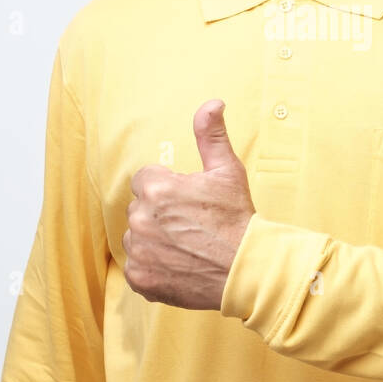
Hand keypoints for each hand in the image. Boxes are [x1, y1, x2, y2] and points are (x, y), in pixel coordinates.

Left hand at [123, 99, 255, 310]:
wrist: (245, 269)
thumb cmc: (236, 219)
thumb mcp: (227, 171)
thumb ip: (211, 135)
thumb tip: (212, 104)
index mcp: (156, 187)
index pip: (145, 180)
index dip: (169, 189)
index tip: (188, 202)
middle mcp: (141, 217)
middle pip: (140, 209)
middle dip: (159, 214)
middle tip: (190, 225)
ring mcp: (139, 250)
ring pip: (137, 237)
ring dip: (154, 239)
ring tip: (186, 245)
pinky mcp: (141, 277)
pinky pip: (138, 266)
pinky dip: (154, 266)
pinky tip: (179, 264)